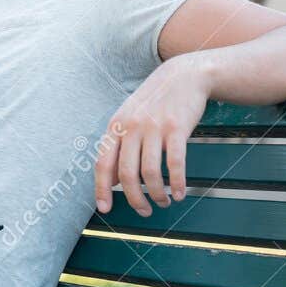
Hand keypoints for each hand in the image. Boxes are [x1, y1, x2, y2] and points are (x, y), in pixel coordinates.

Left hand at [94, 55, 212, 216]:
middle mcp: (131, 126)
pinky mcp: (176, 128)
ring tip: (164, 202)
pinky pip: (174, 164)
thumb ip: (118, 147)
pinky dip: (176, 184)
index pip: (103, 163)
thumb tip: (112, 181)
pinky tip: (179, 193)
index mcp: (116, 125)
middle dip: (135, 199)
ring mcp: (153, 127)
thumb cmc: (155, 101)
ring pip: (150, 173)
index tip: (105, 209)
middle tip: (144, 211)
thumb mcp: (129, 118)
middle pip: (126, 173)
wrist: (184, 75)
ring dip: (157, 194)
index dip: (101, 189)